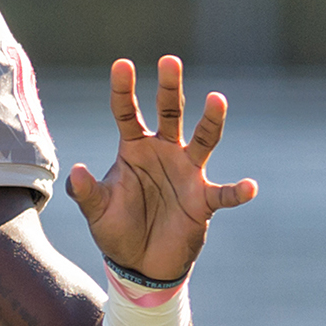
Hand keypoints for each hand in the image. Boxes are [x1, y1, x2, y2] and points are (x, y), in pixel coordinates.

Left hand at [64, 55, 256, 280]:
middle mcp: (164, 153)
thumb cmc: (117, 230)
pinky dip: (237, 191)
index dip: (124, 89)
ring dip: (211, 121)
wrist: (141, 264)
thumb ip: (86, 192)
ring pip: (203, 139)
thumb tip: (77, 171)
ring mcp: (187, 173)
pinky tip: (248, 187)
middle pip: (169, 112)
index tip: (122, 64)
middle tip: (170, 60)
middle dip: (169, 88)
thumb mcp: (97, 212)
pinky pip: (224, 193)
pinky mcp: (204, 200)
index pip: (127, 112)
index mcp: (134, 149)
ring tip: (216, 99)